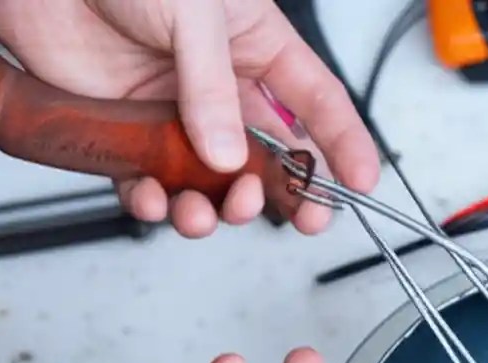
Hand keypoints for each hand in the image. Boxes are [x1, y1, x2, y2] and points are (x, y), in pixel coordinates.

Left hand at [0, 0, 378, 237]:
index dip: (344, 144)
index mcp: (255, 45)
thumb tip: (228, 156)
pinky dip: (153, 202)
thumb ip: (213, 90)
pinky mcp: (126, 131)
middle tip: (289, 217)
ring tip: (205, 211)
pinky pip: (149, 182)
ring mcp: (174, 113)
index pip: (317, 102)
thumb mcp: (192, 14)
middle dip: (281, 194)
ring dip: (214, 208)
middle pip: (267, 156)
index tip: (361, 183)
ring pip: (210, 181)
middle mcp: (219, 86)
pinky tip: (154, 199)